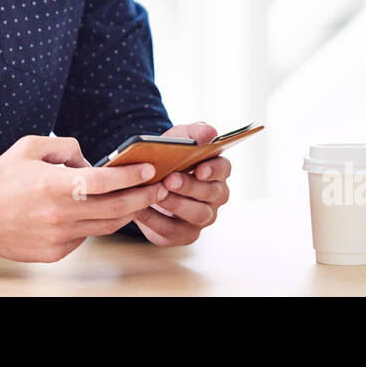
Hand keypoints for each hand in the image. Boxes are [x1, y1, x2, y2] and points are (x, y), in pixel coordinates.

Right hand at [0, 135, 170, 262]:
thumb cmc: (0, 178)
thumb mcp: (30, 147)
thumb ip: (66, 147)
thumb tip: (91, 160)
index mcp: (53, 185)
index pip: (103, 182)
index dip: (130, 176)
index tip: (149, 170)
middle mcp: (58, 214)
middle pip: (114, 209)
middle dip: (141, 198)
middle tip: (158, 188)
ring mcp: (58, 237)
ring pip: (104, 226)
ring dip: (126, 213)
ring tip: (139, 200)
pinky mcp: (55, 253)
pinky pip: (85, 237)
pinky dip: (96, 224)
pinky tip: (100, 212)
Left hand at [131, 122, 230, 245]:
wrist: (148, 179)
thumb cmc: (169, 157)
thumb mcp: (177, 139)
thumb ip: (193, 132)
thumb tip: (210, 132)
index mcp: (216, 170)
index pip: (224, 168)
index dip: (214, 169)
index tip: (199, 169)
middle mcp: (215, 195)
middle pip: (211, 193)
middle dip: (190, 186)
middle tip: (170, 179)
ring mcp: (203, 217)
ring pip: (197, 214)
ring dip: (176, 204)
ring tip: (155, 195)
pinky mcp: (185, 234)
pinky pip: (175, 231)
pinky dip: (156, 222)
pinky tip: (141, 210)